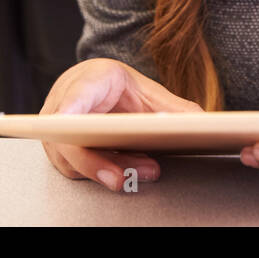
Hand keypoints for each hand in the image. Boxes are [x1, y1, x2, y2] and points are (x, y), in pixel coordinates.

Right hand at [39, 57, 202, 191]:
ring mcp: (56, 135)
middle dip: (100, 161)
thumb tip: (202, 124)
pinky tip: (131, 173)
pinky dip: (105, 173)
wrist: (95, 88)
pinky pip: (79, 171)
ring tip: (146, 171)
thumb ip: (171, 107)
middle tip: (127, 176)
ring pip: (74, 161)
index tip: (68, 123)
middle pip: (73, 140)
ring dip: (108, 171)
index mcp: (85, 82)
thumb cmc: (117, 87)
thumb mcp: (146, 89)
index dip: (69, 111)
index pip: (73, 96)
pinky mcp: (62, 156)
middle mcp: (61, 109)